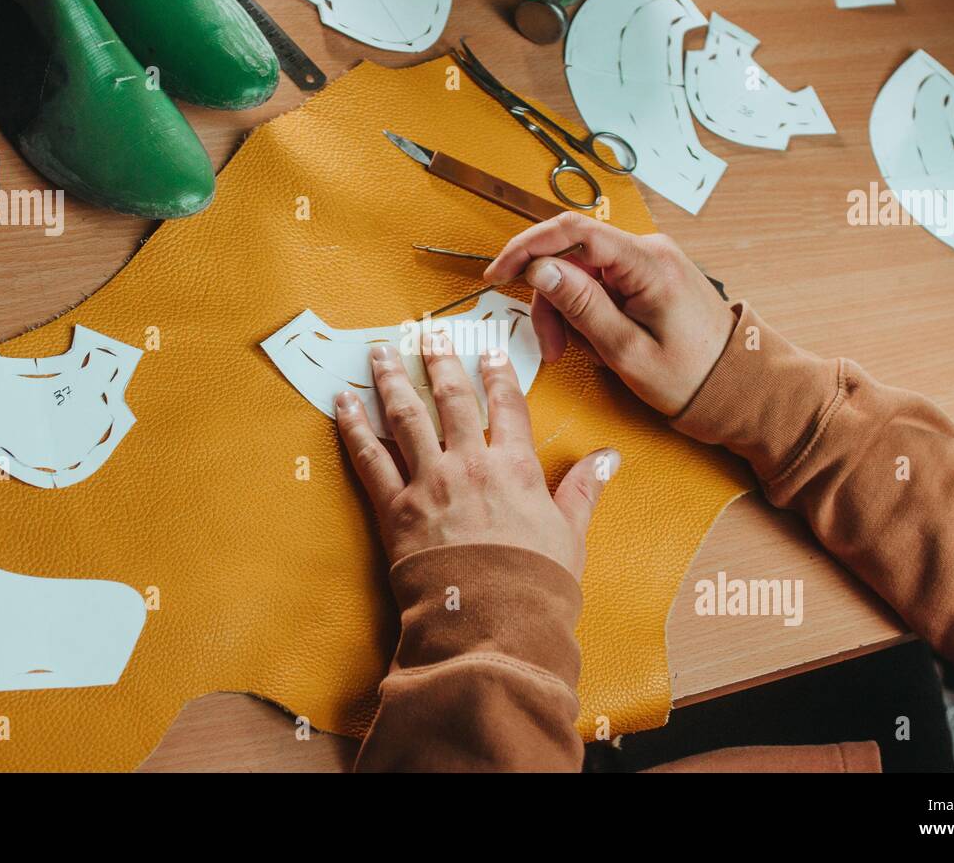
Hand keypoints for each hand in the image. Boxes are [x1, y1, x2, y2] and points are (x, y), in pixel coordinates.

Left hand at [334, 333, 617, 580]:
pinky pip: (370, 458)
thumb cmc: (534, 583)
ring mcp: (429, 482)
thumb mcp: (571, 534)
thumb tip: (609, 457)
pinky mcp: (395, 508)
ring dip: (391, 379)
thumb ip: (584, 489)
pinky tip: (343, 402)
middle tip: (427, 332)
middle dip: (439, 360)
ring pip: (407, 416)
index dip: (498, 374)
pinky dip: (354, 427)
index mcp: (514, 467)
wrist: (490, 621)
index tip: (489, 349)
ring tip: (378, 352)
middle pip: (452, 399)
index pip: (507, 406)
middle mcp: (469, 463)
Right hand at [484, 212, 735, 416]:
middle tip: (552, 347)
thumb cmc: (690, 376)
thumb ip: (581, 306)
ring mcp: (649, 260)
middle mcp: (649, 250)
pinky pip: (600, 282)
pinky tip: (596, 339)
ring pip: (581, 272)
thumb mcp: (626, 350)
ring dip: (567, 311)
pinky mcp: (647, 274)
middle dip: (550, 299)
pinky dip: (586, 310)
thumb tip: (541, 268)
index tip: (497, 274)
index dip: (526, 248)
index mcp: (648, 263)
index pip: (573, 232)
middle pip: (572, 257)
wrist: (734, 385)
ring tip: (576, 352)